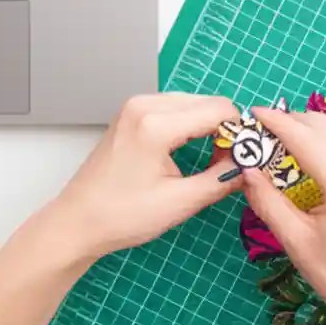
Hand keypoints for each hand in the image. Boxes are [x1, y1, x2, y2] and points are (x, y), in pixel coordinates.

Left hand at [47, 93, 241, 260]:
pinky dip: (189, 125)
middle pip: (205, 102)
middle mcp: (144, 105)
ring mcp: (134, 107)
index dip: (239, 133)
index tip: (244, 159)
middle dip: (223, 129)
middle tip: (227, 164)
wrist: (77, 222)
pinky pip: (172, 108)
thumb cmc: (122, 216)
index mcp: (156, 124)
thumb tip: (248, 167)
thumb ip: (221, 180)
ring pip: (190, 103)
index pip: (218, 110)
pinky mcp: (130, 114)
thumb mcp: (180, 202)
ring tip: (209, 162)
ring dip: (207, 126)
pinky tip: (188, 151)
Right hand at [243, 108, 325, 324]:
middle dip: (292, 122)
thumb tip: (246, 167)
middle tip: (263, 131)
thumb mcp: (294, 240)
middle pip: (324, 127)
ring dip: (311, 130)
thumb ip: (267, 200)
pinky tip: (312, 154)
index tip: (254, 113)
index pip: (306, 139)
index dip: (277, 122)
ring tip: (283, 141)